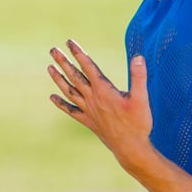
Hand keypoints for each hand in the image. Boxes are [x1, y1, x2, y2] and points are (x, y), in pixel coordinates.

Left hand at [47, 40, 154, 173]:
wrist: (130, 148)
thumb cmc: (138, 124)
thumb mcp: (142, 99)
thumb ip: (139, 77)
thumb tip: (138, 57)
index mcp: (104, 90)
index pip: (88, 67)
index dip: (79, 53)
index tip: (69, 42)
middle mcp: (92, 99)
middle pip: (74, 77)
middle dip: (63, 62)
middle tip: (52, 50)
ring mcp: (89, 111)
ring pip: (69, 91)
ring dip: (59, 79)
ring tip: (49, 68)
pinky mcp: (89, 122)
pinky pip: (71, 111)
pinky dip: (61, 103)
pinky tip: (52, 98)